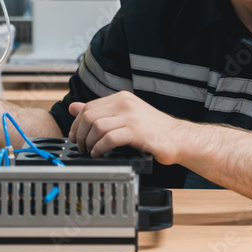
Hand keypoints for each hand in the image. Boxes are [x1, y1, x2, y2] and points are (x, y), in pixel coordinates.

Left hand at [67, 91, 182, 163]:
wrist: (178, 138)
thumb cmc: (153, 130)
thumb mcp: (125, 115)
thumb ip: (101, 111)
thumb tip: (74, 107)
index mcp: (122, 98)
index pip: (89, 106)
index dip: (77, 123)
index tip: (75, 136)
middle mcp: (125, 103)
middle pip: (90, 115)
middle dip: (80, 133)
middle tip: (80, 146)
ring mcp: (131, 117)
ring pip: (97, 126)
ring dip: (89, 142)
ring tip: (90, 151)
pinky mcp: (136, 132)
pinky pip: (109, 138)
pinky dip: (99, 148)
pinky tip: (99, 153)